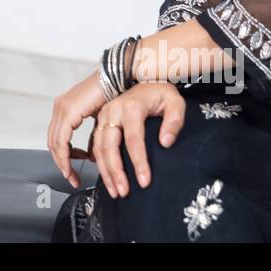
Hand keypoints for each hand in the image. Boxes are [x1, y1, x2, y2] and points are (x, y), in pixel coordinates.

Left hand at [48, 70, 111, 188]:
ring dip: (63, 162)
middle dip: (62, 163)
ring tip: (73, 175)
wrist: (117, 76)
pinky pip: (61, 138)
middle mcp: (60, 107)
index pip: (57, 139)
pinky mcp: (68, 109)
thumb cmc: (113, 95)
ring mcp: (62, 107)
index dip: (63, 158)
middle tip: (71, 178)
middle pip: (53, 143)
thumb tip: (89, 155)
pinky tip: (75, 162)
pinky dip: (66, 154)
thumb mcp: (100, 119)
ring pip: (55, 143)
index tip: (71, 172)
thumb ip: (93, 136)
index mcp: (66, 108)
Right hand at [88, 82, 185, 198]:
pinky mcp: (100, 122)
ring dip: (105, 171)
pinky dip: (99, 163)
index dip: (138, 162)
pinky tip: (107, 177)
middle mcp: (113, 111)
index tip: (144, 181)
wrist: (146, 78)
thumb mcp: (175, 102)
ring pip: (99, 147)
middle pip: (109, 145)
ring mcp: (104, 116)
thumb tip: (166, 143)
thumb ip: (174, 121)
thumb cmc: (161, 93)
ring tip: (115, 191)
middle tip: (123, 192)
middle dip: (115, 171)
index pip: (133, 139)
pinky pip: (95, 146)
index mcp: (131, 106)